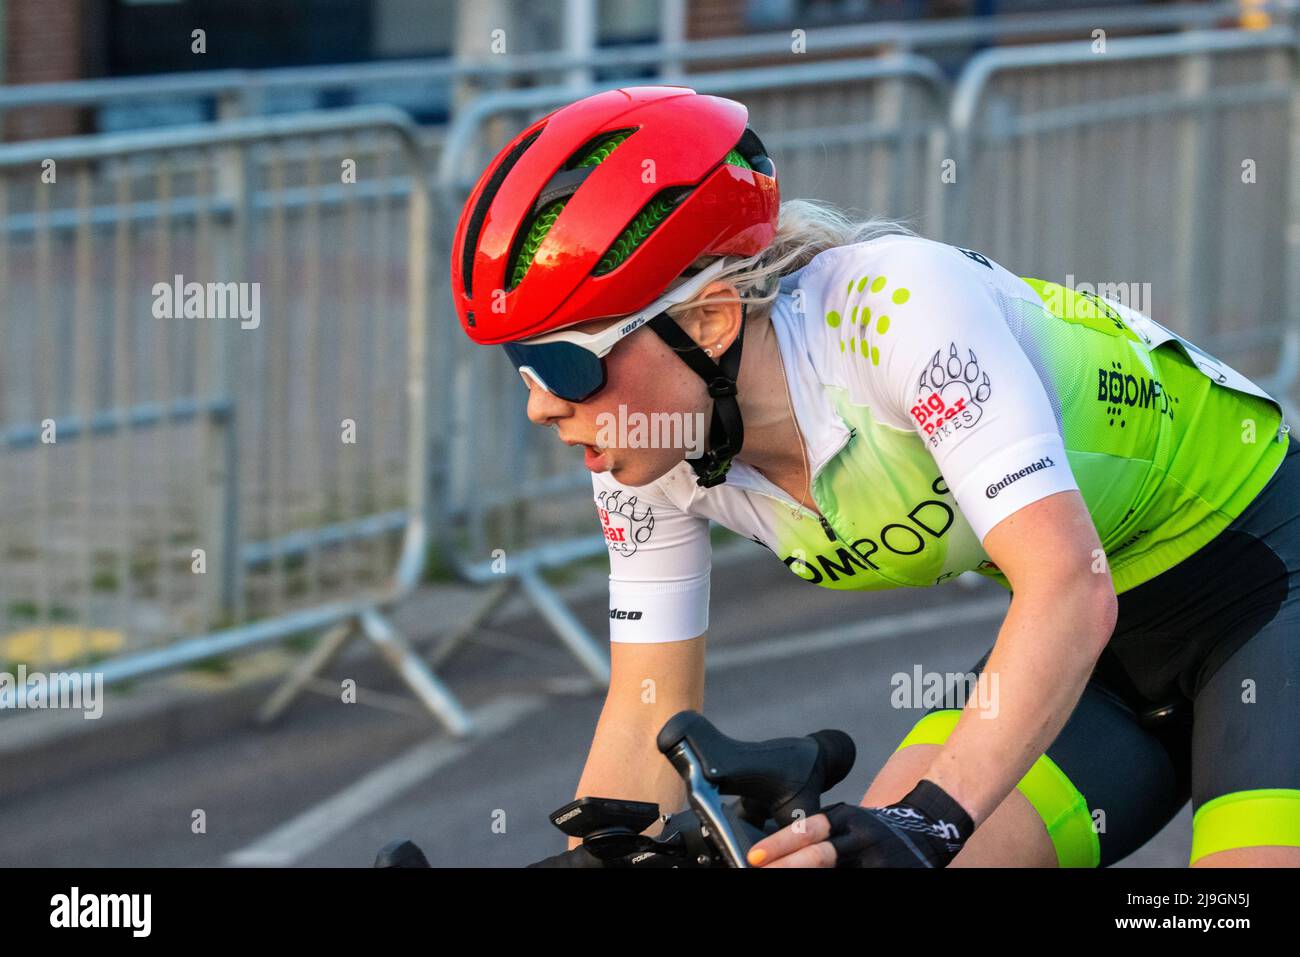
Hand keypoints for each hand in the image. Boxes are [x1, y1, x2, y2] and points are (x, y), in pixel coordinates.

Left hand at [746, 780, 974, 867]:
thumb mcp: (846, 822)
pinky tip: (826, 888)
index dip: (778, 844)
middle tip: (762, 874)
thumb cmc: (873, 830)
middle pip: (820, 855)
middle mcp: (861, 837)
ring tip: (782, 882)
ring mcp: (877, 861)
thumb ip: (817, 834)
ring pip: (837, 876)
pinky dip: (839, 887)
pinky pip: (856, 888)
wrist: (927, 832)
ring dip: (809, 882)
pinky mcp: (892, 876)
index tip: (754, 858)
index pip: (806, 829)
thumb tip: (774, 856)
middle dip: (787, 868)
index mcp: (845, 817)